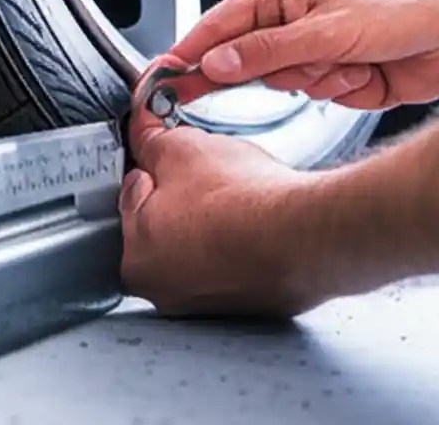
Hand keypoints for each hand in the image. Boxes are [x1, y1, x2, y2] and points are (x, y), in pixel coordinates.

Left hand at [119, 62, 340, 316]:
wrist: (306, 234)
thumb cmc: (241, 200)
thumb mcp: (182, 149)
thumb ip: (151, 142)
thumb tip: (141, 131)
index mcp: (135, 260)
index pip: (131, 201)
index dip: (152, 171)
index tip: (169, 159)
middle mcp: (166, 293)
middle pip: (163, 229)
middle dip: (180, 201)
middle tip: (207, 179)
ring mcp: (210, 305)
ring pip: (200, 247)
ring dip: (212, 224)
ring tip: (238, 200)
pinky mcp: (252, 307)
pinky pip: (236, 265)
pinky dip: (243, 246)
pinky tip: (257, 224)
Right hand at [170, 0, 438, 108]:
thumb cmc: (405, 7)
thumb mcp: (325, 31)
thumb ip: (265, 52)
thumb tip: (214, 64)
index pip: (216, 26)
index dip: (188, 53)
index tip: (164, 79)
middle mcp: (291, 19)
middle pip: (246, 61)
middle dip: (272, 72)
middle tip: (290, 71)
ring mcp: (313, 49)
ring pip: (281, 84)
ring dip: (315, 81)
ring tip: (350, 62)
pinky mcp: (335, 76)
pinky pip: (313, 96)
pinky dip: (338, 91)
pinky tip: (365, 74)